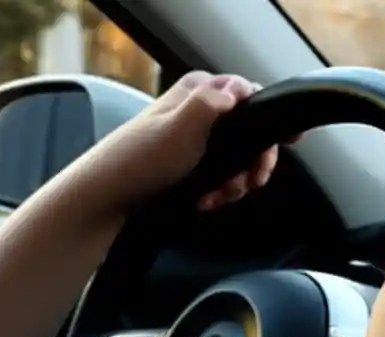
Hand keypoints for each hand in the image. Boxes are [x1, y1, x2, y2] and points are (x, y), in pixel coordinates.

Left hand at [69, 71, 288, 215]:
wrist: (110, 195)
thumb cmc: (142, 161)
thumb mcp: (180, 128)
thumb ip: (211, 103)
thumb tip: (241, 89)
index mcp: (199, 90)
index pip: (251, 95)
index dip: (268, 123)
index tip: (273, 149)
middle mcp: (201, 109)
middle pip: (251, 132)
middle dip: (253, 163)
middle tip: (249, 182)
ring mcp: (198, 137)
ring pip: (240, 158)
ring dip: (236, 183)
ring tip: (219, 196)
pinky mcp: (193, 162)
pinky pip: (224, 175)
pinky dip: (221, 191)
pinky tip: (206, 200)